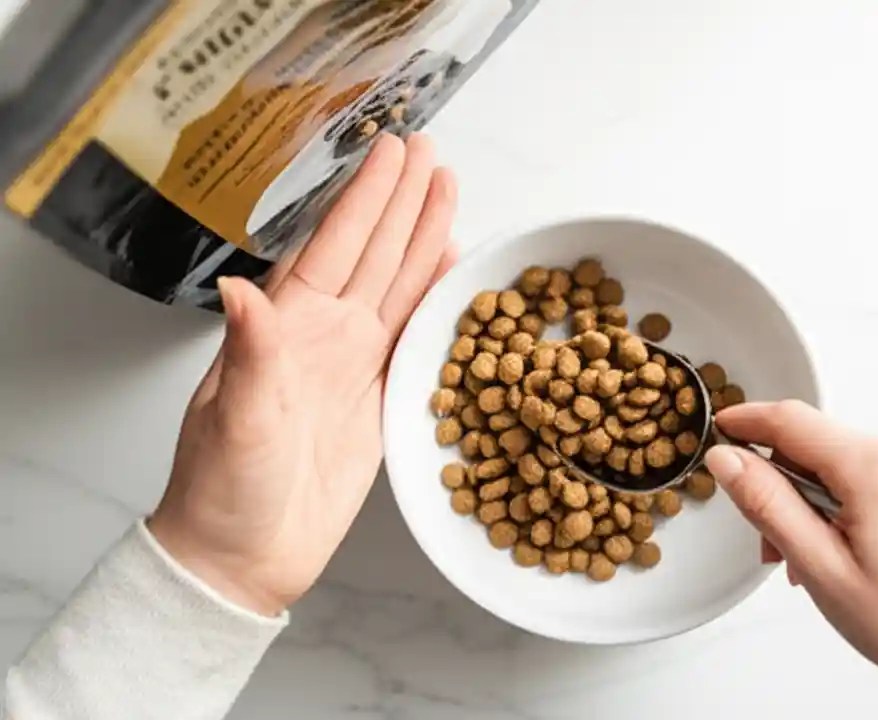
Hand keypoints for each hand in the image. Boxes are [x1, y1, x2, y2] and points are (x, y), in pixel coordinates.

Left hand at [149, 134, 457, 615]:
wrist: (244, 556)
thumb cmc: (224, 488)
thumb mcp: (233, 418)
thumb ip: (249, 352)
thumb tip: (240, 288)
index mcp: (290, 328)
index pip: (337, 244)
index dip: (368, 196)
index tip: (393, 150)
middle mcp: (326, 336)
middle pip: (376, 253)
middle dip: (404, 200)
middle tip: (432, 151)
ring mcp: (353, 367)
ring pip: (399, 288)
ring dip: (425, 240)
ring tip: (450, 195)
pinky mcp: (379, 404)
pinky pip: (415, 340)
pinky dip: (436, 303)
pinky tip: (452, 275)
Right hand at [704, 401, 877, 706]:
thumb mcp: (821, 568)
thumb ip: (768, 504)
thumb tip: (728, 459)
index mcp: (877, 470)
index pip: (792, 420)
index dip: (747, 421)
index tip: (718, 429)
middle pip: (815, 443)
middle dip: (782, 484)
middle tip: (772, 543)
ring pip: (839, 460)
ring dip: (813, 498)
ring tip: (814, 557)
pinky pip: (869, 471)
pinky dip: (844, 499)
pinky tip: (844, 543)